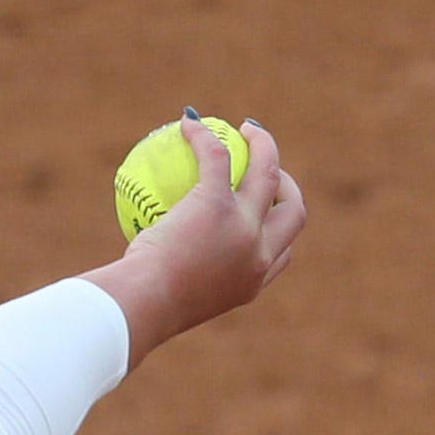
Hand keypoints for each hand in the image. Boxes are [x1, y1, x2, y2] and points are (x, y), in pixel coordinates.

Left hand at [86, 116, 307, 357]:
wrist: (143, 306)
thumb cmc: (142, 311)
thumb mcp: (164, 304)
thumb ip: (173, 283)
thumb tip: (152, 267)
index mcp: (250, 283)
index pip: (281, 254)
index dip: (277, 229)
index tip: (261, 214)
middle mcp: (258, 255)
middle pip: (293, 212)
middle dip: (287, 185)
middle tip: (266, 168)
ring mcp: (244, 228)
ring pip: (269, 171)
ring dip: (264, 144)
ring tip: (247, 129)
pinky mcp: (218, 203)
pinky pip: (216, 156)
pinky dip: (203, 136)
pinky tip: (187, 123)